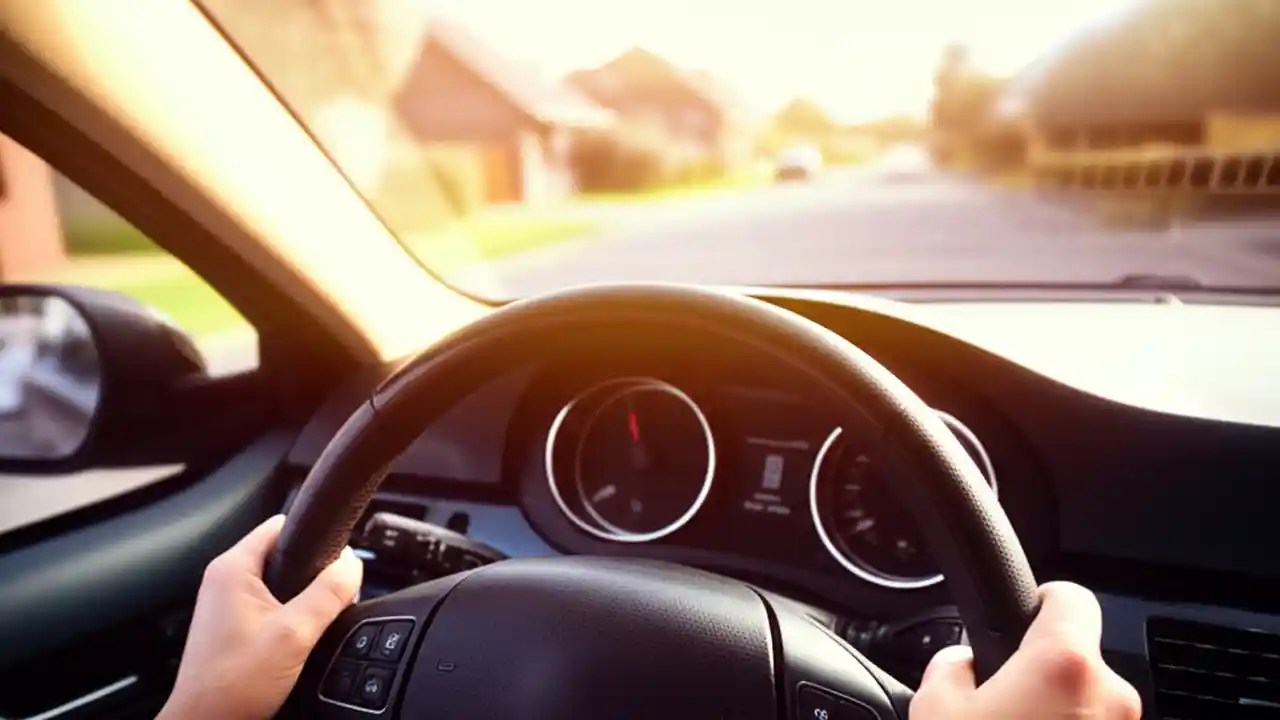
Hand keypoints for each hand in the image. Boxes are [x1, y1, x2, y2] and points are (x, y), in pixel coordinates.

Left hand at [157, 515, 362, 719]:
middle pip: (285, 553)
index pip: (282, 526)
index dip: (316, 536)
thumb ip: (328, 593)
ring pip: (282, 582)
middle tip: (333, 598)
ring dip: (306, 597)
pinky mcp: (235, 626)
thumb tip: (353, 563)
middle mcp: (226, 580)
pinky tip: (303, 636)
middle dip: (315, 572)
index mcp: (233, 568)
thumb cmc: (233, 685)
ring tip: (317, 621)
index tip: (341, 555)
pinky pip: (274, 605)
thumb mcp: (294, 633)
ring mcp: (228, 604)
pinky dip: (293, 614)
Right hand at [911, 582, 1140, 718]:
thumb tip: (960, 667)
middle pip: (1076, 660)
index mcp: (1064, 667)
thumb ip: (950, 669)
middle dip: (1041, 674)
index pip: (1071, 597)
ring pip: (1087, 705)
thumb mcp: (934, 711)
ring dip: (1058, 713)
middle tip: (1000, 704)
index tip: (1023, 612)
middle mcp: (1111, 698)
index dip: (1042, 599)